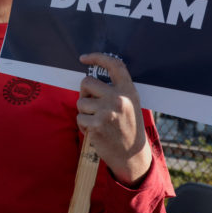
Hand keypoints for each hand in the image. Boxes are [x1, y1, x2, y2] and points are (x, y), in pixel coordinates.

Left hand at [76, 53, 151, 186]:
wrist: (132, 155)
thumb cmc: (128, 127)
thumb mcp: (130, 104)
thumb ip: (115, 91)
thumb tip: (89, 81)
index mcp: (128, 90)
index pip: (114, 65)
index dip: (98, 57)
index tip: (84, 58)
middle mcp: (118, 98)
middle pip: (86, 82)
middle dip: (84, 93)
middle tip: (92, 104)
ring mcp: (107, 112)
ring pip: (80, 102)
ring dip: (84, 112)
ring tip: (97, 121)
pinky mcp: (97, 126)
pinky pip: (79, 118)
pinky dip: (83, 125)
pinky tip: (95, 131)